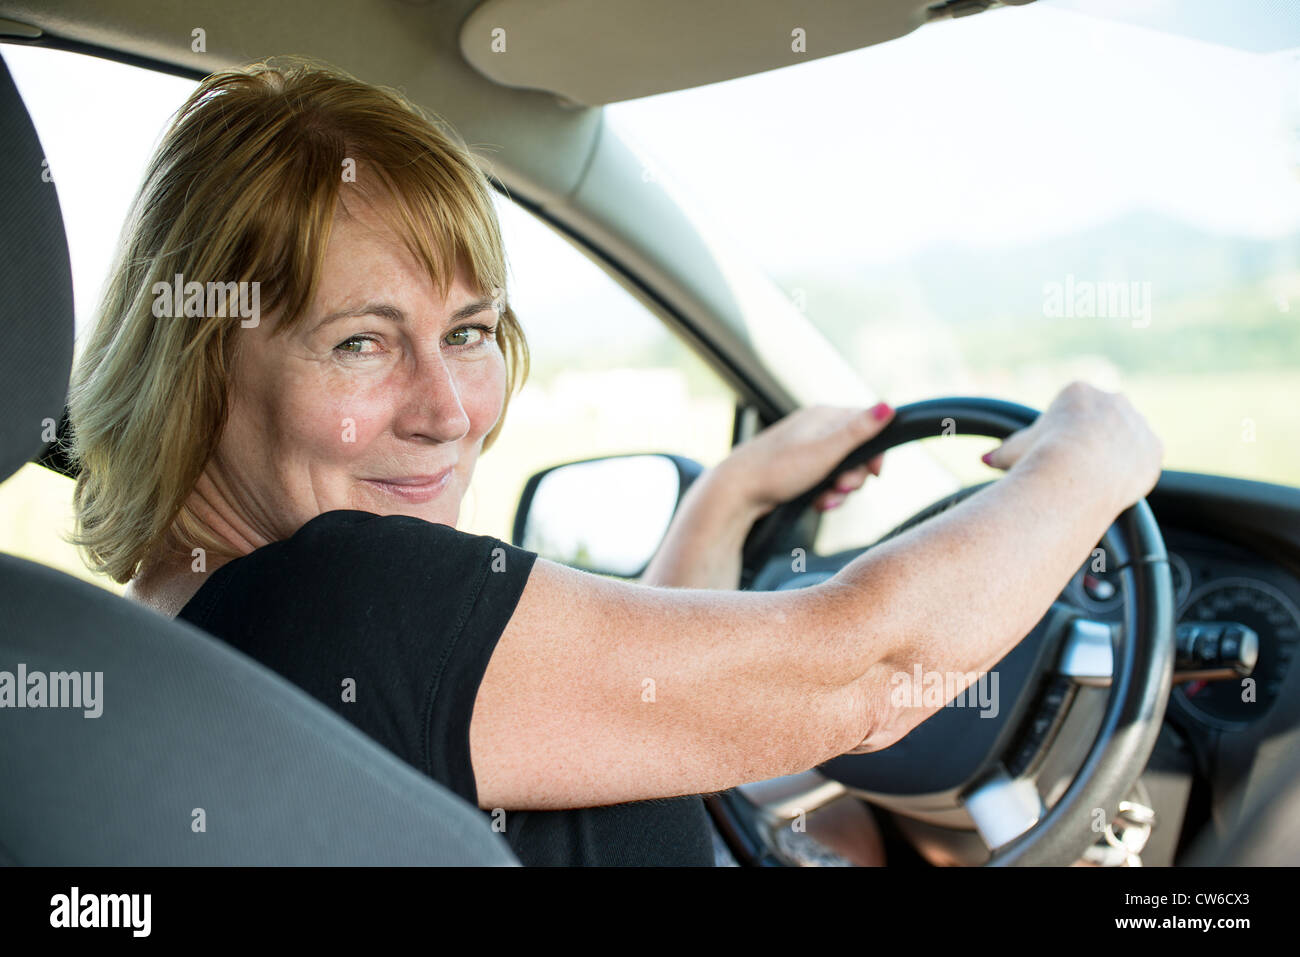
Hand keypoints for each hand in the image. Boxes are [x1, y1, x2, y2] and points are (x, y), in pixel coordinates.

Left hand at [711, 402, 894, 517]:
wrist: (735, 492)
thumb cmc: (778, 470)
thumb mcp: (825, 451)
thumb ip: (858, 431)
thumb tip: (888, 406)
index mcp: (823, 416)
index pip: (867, 423)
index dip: (875, 451)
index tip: (874, 474)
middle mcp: (815, 428)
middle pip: (856, 451)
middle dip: (854, 476)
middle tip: (841, 489)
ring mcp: (804, 448)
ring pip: (840, 469)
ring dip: (839, 490)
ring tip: (825, 501)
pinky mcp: (796, 468)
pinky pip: (823, 480)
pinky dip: (824, 494)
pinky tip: (816, 504)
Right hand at [981, 381, 1163, 510]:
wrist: (1078, 472)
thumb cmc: (1040, 457)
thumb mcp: (1015, 451)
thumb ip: (1004, 452)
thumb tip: (985, 459)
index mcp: (1079, 392)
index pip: (1074, 410)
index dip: (1062, 435)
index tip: (1055, 454)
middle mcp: (1113, 400)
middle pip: (1104, 420)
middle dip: (1092, 441)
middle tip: (1076, 468)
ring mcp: (1136, 423)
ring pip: (1127, 438)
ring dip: (1115, 454)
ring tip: (1095, 480)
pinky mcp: (1153, 448)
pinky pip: (1145, 458)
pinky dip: (1133, 470)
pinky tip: (1114, 485)